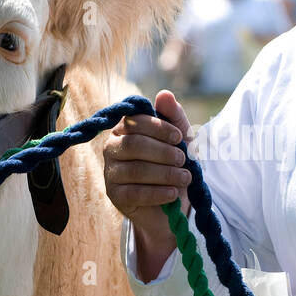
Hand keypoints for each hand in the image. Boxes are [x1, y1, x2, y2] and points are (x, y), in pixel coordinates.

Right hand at [103, 90, 193, 281]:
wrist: (172, 200)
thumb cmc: (174, 163)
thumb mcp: (181, 139)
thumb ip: (174, 116)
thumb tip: (164, 94)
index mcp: (125, 127)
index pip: (135, 121)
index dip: (159, 127)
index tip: (180, 137)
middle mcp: (112, 147)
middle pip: (133, 145)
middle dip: (163, 152)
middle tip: (183, 160)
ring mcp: (110, 172)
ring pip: (134, 170)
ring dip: (164, 174)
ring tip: (185, 178)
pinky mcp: (114, 195)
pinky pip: (134, 192)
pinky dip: (157, 193)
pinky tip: (173, 194)